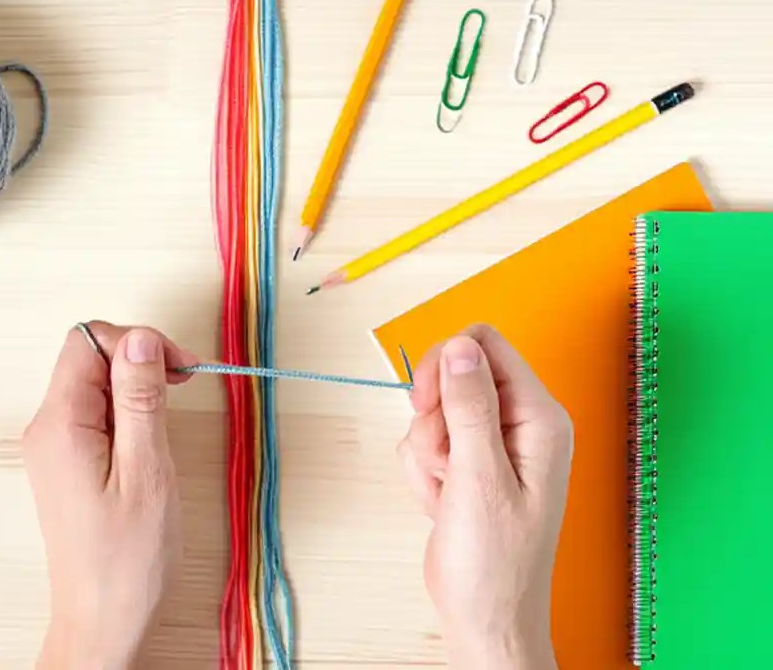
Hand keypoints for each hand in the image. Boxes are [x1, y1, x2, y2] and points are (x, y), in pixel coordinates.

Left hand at [25, 322, 197, 669]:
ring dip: (136, 392)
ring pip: (95, 386)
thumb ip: (140, 399)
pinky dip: (127, 416)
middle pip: (89, 359)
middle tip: (182, 389)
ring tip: (165, 431)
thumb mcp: (146, 471)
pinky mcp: (66, 464)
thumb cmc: (128, 560)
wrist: (103, 621)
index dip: (137, 342)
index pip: (87, 341)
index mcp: (60, 424)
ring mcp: (53, 447)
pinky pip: (95, 416)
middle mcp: (46, 429)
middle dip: (139, 363)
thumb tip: (140, 340)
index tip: (180, 369)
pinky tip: (148, 447)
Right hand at [397, 325, 572, 669]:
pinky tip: (442, 504)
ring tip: (447, 494)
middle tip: (443, 461)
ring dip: (426, 452)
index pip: (484, 346)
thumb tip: (460, 347)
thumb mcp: (479, 479)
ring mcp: (492, 445)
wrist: (484, 616)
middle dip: (433, 417)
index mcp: (539, 419)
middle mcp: (520, 425)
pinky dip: (423, 472)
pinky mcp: (468, 464)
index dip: (446, 365)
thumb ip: (470, 407)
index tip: (426, 403)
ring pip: (434, 411)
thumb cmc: (494, 563)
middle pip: (453, 374)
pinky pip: (426, 441)